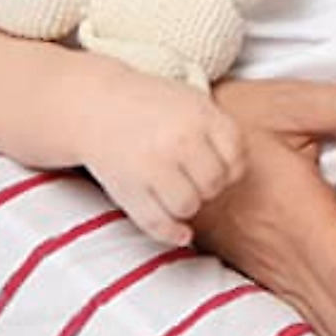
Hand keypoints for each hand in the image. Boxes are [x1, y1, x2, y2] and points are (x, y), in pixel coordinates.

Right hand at [78, 63, 245, 246]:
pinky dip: (172, 234)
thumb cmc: (153, 105)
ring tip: (179, 192)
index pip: (236, 155)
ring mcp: (152, 167)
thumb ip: (218, 130)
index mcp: (201, 116)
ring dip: (188, 206)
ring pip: (188, 206)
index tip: (220, 165)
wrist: (97, 105)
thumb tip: (238, 172)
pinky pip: (157, 224)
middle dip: (210, 186)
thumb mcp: (193, 101)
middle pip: (214, 184)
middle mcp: (180, 141)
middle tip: (195, 179)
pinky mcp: (128, 190)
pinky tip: (181, 233)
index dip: (232, 167)